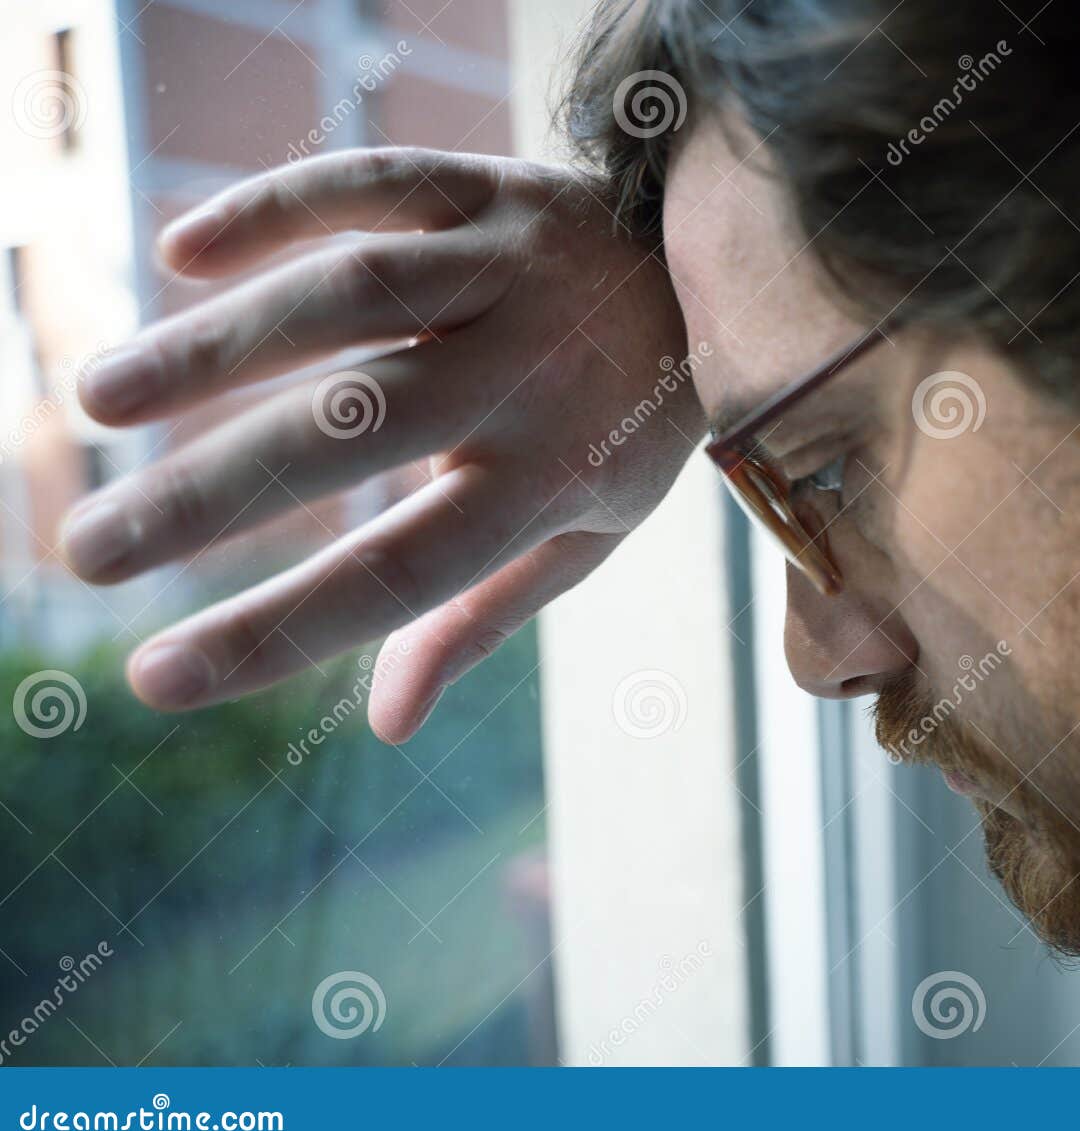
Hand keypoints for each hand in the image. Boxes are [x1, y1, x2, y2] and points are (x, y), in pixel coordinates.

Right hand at [59, 147, 701, 741]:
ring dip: (218, 346)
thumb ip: (485, 617)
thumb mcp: (588, 534)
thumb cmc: (632, 425)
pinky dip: (276, 209)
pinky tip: (182, 252)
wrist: (718, 275)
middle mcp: (535, 369)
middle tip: (84, 553)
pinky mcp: (489, 187)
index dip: (280, 631)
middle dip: (211, 494)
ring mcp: (513, 267)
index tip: (153, 679)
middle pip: (359, 429)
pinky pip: (375, 181)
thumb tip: (387, 722)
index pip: (407, 573)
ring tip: (99, 401)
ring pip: (355, 293)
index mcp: (556, 474)